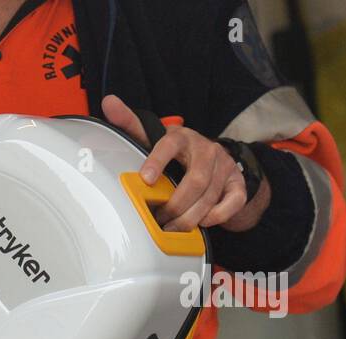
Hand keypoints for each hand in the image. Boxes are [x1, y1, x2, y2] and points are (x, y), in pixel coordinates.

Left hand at [102, 94, 266, 232]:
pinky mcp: (237, 182)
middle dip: (175, 204)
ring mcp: (224, 166)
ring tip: (171, 227)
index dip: (158, 161)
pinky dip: (216, 216)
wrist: (213, 161)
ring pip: (209, 195)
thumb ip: (132, 124)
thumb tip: (109, 103)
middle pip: (195, 180)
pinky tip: (200, 223)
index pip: (169, 145)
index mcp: (182, 138)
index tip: (146, 179)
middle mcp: (206, 149)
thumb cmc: (176, 153)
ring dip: (188, 217)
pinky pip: (232, 202)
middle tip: (158, 219)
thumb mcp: (154, 138)